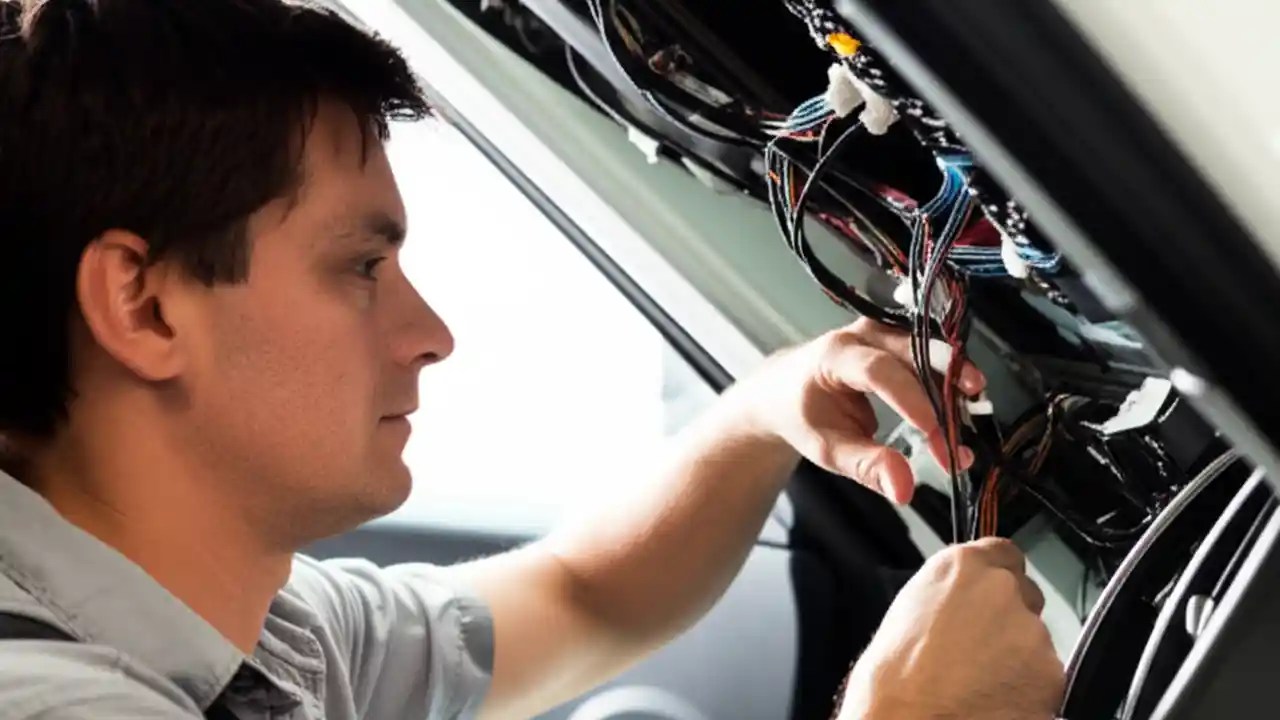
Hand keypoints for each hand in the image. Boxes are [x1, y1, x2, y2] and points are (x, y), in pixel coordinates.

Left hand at [735, 318, 984, 503]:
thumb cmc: (803, 416)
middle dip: (945, 386)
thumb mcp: (826, 449)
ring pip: (930, 354)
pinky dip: (948, 387)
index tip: (932, 429)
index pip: (876, 370)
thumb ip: (865, 466)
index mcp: (834, 355)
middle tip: (967, 420)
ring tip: (966, 433)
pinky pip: (931, 360)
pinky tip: (962, 416)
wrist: (787, 391)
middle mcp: (862, 335)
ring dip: (953, 390)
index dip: (908, 397)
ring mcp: (883, 335)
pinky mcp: (899, 343)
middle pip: (912, 352)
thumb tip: (904, 489)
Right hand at [837, 538, 1064, 719]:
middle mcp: (1001, 589)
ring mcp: (1030, 631)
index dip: (997, 577)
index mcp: (960, 567)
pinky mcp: (1051, 673)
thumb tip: (962, 604)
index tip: (990, 597)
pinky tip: (996, 701)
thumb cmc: (892, 680)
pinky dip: (1028, 688)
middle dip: (1008, 618)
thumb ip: (946, 595)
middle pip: (1022, 594)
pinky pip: (1045, 676)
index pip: (1003, 551)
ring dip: (1018, 656)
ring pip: (1034, 638)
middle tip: (979, 649)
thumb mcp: (908, 612)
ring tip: (981, 683)